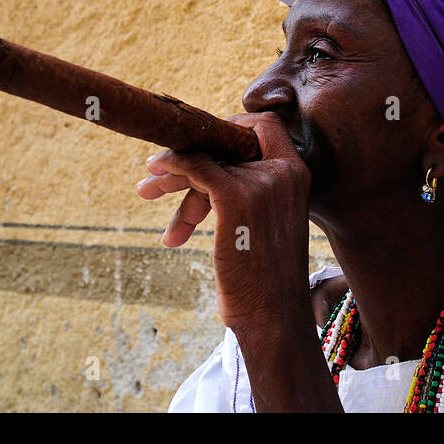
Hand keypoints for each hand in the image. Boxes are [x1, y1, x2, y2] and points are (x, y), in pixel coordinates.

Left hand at [135, 111, 312, 330]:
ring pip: (204, 155)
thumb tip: (208, 172)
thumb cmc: (265, 279)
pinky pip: (196, 166)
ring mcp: (261, 183)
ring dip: (171, 171)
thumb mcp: (267, 223)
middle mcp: (284, 172)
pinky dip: (171, 166)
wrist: (274, 317)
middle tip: (156, 171)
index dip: (231, 127)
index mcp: (298, 174)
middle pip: (224, 143)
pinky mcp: (236, 198)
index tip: (204, 146)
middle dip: (188, 155)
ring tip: (145, 190)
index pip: (265, 126)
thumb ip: (251, 192)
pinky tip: (154, 177)